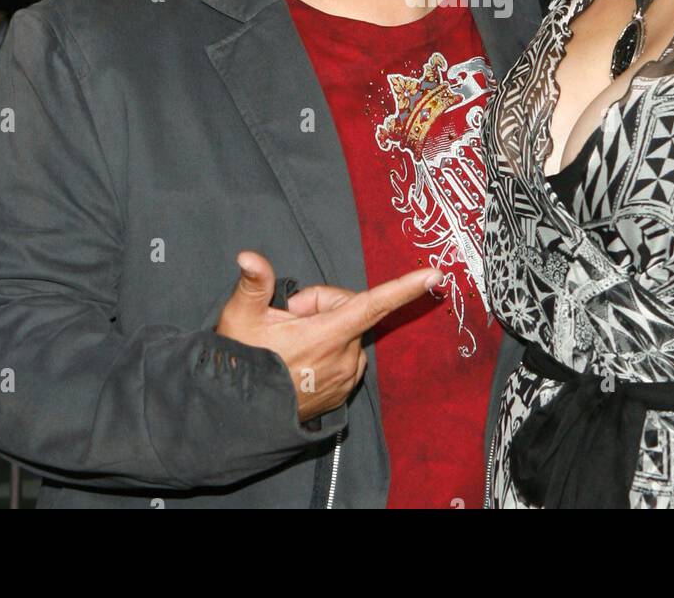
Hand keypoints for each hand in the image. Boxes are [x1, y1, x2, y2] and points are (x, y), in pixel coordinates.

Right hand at [215, 251, 441, 421]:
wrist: (238, 417)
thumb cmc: (242, 363)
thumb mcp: (241, 318)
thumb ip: (254, 282)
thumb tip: (248, 256)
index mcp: (328, 335)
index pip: (374, 304)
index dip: (405, 287)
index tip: (435, 275)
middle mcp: (345, 358)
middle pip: (349, 310)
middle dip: (321, 305)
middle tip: (286, 318)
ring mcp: (345, 378)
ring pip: (347, 333)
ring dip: (325, 329)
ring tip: (291, 342)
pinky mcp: (342, 392)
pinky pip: (346, 356)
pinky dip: (328, 350)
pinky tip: (300, 360)